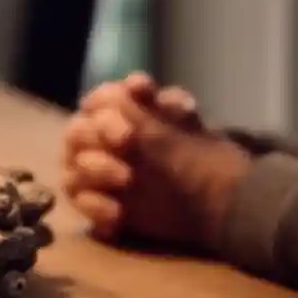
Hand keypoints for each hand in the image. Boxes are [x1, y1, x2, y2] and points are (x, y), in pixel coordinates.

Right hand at [64, 73, 250, 250]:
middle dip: (99, 133)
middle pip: (77, 132)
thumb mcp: (181, 130)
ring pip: (72, 168)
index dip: (106, 101)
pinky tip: (119, 213)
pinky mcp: (101, 206)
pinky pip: (82, 204)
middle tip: (126, 140)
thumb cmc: (203, 161)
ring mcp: (100, 176)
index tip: (131, 104)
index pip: (98, 100)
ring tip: (127, 180)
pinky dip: (97, 207)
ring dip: (97, 169)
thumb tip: (133, 83)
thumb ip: (150, 108)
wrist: (225, 208)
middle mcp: (104, 142)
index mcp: (122, 116)